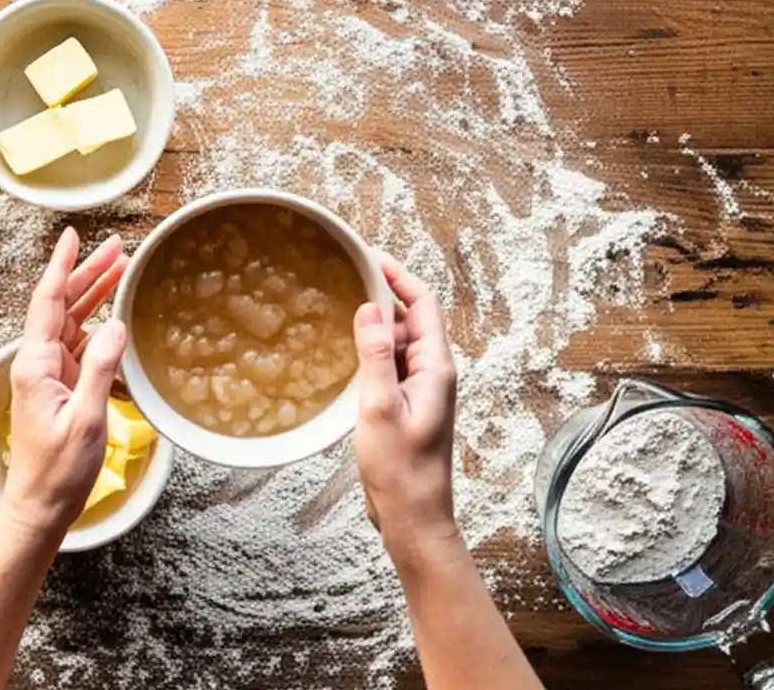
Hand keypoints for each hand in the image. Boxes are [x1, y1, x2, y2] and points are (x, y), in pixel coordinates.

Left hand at [2, 227, 127, 536]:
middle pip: (62, 306)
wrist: (40, 507)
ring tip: (122, 270)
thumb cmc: (58, 471)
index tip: (73, 236)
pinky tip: (116, 317)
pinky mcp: (62, 390)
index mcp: (36, 365)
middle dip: (88, 274)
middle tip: (118, 247)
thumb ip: (101, 370)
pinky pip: (80, 348)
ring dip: (95, 297)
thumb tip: (116, 324)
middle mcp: (39, 364)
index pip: (48, 302)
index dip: (62, 267)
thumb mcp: (87, 420)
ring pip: (73, 324)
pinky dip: (98, 327)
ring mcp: (50, 376)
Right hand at [352, 253, 458, 557]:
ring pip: (397, 344)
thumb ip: (376, 356)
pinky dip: (370, 354)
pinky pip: (389, 367)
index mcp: (436, 368)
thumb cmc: (401, 470)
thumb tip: (370, 309)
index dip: (398, 276)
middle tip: (343, 279)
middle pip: (410, 319)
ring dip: (373, 327)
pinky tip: (345, 355)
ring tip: (337, 312)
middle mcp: (433, 374)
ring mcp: (420, 391)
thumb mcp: (380, 407)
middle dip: (381, 296)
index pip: (422, 304)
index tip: (369, 256)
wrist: (414, 518)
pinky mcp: (405, 407)